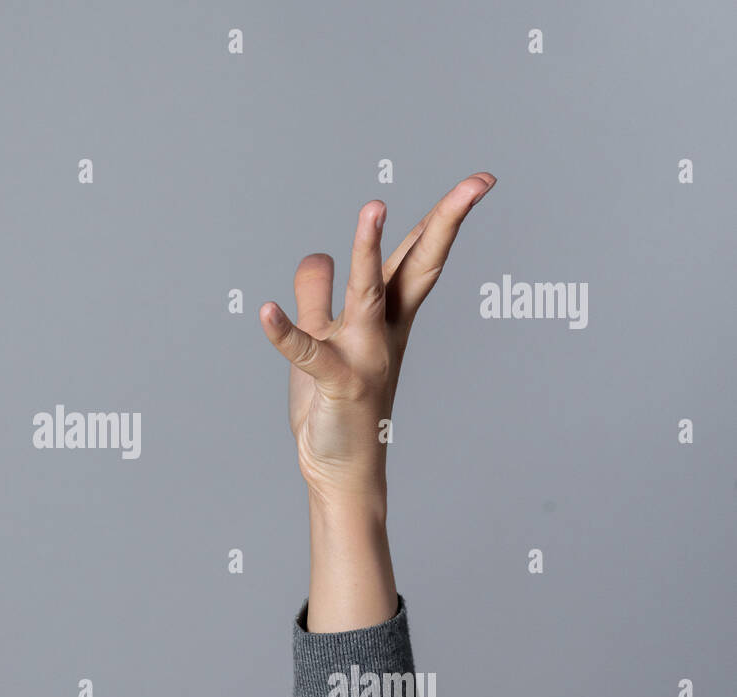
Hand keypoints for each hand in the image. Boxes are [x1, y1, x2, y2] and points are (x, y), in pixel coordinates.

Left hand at [260, 173, 495, 508]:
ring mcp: (364, 356)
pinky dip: (285, 333)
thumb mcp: (324, 337)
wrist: (339, 467)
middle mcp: (383, 331)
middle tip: (476, 184)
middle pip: (416, 266)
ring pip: (368, 294)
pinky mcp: (337, 384)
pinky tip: (265, 311)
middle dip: (443, 222)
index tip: (480, 182)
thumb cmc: (337, 403)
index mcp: (387, 317)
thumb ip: (318, 295)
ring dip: (368, 250)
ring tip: (373, 207)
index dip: (445, 218)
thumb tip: (317, 255)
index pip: (418, 257)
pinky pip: (308, 353)